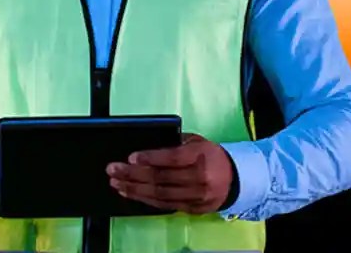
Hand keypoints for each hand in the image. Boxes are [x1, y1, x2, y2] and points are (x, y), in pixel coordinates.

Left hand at [105, 133, 234, 213]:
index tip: (131, 157)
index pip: (172, 158)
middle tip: (113, 170)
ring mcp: (196, 196)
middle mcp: (199, 178)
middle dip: (133, 174)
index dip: (150, 158)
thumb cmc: (210, 156)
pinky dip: (145, 199)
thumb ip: (174, 143)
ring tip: (116, 183)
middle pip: (161, 178)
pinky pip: (165, 205)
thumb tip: (146, 148)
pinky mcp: (192, 209)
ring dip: (135, 189)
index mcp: (200, 157)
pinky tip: (130, 193)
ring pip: (160, 194)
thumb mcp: (196, 142)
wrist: (236, 179)